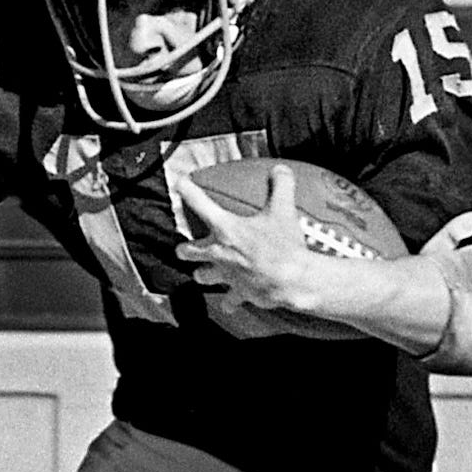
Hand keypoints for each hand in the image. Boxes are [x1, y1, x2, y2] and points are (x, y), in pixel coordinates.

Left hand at [177, 163, 319, 312]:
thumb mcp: (284, 210)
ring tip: (207, 271)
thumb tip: (280, 169)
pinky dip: (229, 301)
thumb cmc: (283, 245)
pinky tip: (230, 301)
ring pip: (201, 276)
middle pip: (187, 251)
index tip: (180, 183)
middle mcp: (218, 252)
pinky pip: (228, 301)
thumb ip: (281, 186)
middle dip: (184, 249)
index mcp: (225, 228)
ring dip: (203, 273)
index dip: (186, 190)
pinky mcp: (238, 293)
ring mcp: (225, 275)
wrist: (292, 280)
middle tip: (186, 247)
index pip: (198, 202)